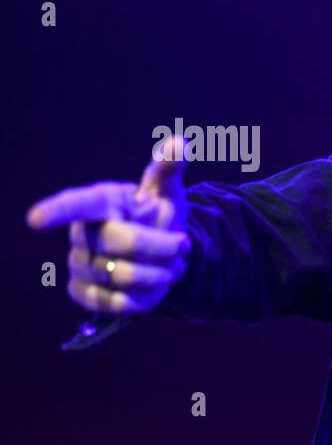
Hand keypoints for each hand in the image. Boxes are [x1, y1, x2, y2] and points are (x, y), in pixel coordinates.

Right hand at [26, 135, 193, 314]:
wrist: (162, 255)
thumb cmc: (160, 217)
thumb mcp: (168, 193)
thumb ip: (169, 170)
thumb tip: (180, 142)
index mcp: (101, 203)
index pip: (78, 205)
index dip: (58, 212)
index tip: (36, 220)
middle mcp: (83, 232)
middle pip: (123, 243)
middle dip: (163, 247)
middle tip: (182, 245)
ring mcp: (80, 263)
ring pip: (123, 276)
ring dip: (160, 274)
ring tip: (169, 266)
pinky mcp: (84, 293)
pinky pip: (113, 303)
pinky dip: (141, 299)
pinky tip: (149, 289)